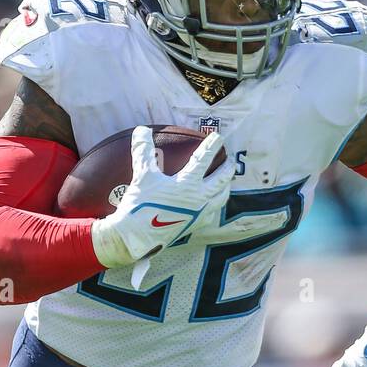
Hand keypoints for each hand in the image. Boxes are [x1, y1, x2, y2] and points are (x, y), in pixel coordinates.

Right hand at [91, 126, 231, 268]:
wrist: (136, 237)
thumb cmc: (139, 205)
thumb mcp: (142, 176)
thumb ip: (143, 151)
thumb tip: (141, 129)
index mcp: (187, 184)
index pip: (204, 159)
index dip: (212, 145)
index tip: (218, 136)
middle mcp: (198, 199)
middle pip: (221, 180)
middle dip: (227, 168)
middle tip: (230, 160)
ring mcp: (199, 214)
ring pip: (221, 198)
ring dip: (225, 187)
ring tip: (226, 182)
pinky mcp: (194, 226)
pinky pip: (211, 214)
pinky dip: (214, 205)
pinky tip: (211, 204)